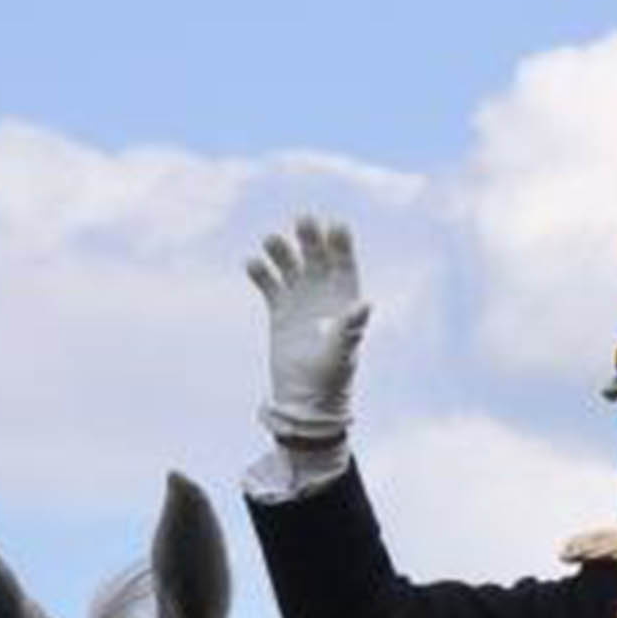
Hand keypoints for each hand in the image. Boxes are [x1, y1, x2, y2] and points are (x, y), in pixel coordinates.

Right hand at [247, 216, 369, 447]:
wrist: (305, 397)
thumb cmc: (331, 376)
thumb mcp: (342, 350)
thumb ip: (351, 326)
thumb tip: (365, 305)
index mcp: (344, 298)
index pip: (343, 263)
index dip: (341, 244)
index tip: (335, 225)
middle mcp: (323, 294)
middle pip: (316, 257)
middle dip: (309, 238)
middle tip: (302, 219)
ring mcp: (300, 300)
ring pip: (290, 266)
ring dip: (281, 251)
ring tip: (271, 240)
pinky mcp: (279, 311)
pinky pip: (269, 284)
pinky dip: (260, 272)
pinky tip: (251, 262)